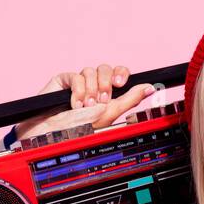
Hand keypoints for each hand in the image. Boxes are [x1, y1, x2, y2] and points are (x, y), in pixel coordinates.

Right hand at [16, 64, 156, 142]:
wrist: (53, 135)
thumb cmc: (79, 130)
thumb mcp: (109, 115)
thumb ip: (130, 99)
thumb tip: (150, 88)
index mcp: (108, 95)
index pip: (120, 73)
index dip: (121, 73)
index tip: (119, 84)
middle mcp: (94, 87)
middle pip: (107, 69)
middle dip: (105, 84)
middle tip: (101, 100)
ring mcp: (79, 83)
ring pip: (91, 70)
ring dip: (90, 90)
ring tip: (84, 106)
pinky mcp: (64, 81)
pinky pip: (76, 75)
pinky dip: (77, 90)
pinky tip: (73, 104)